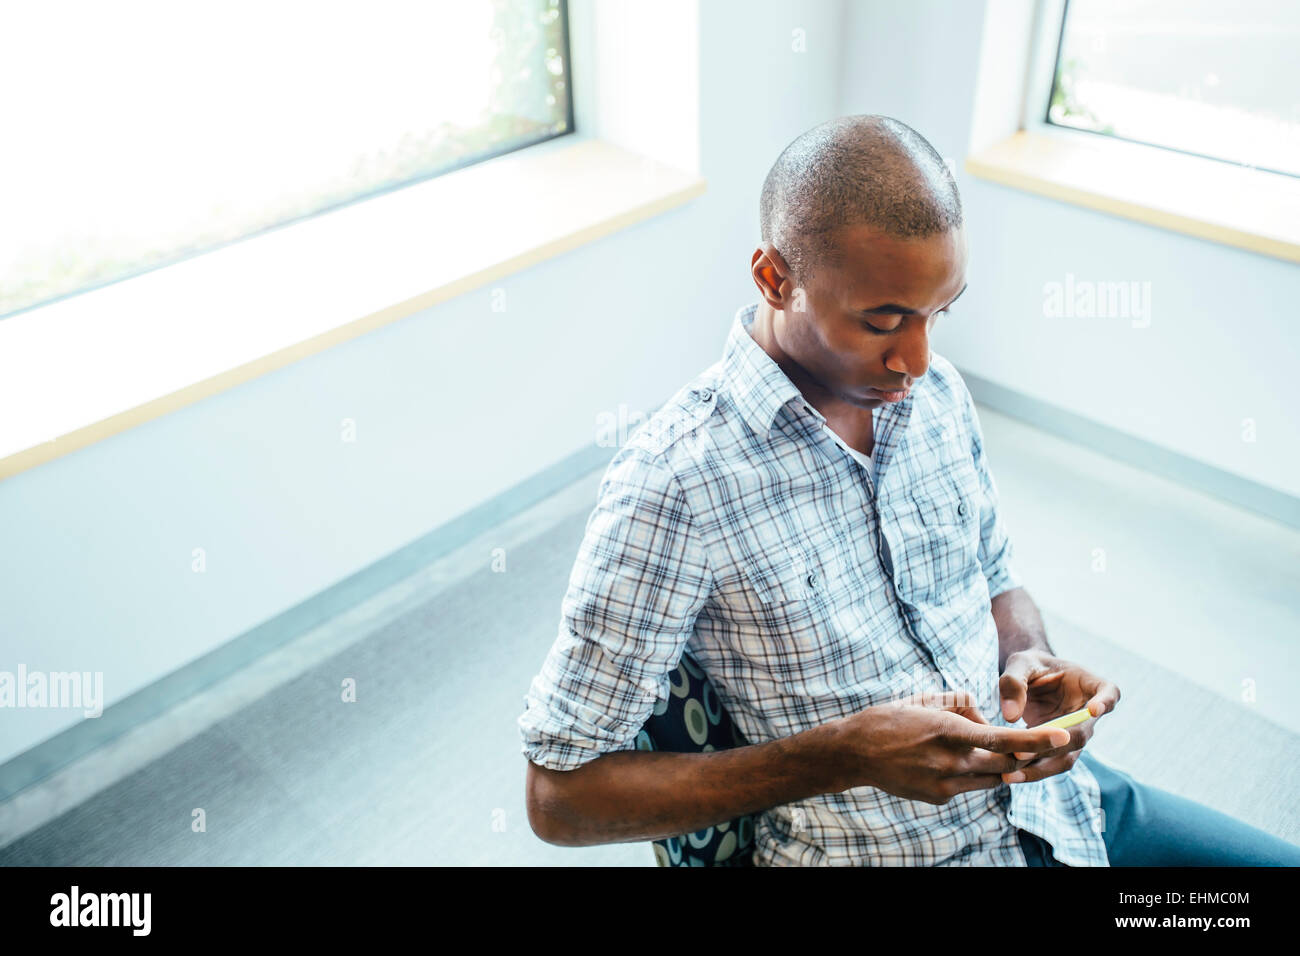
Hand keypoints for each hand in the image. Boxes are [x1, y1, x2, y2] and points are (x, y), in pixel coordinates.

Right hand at [833, 688, 1071, 804]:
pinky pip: (968, 786)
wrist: (854, 752)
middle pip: (1005, 765)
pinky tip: (945, 761)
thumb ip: (962, 706)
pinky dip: (970, 773)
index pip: (1002, 740)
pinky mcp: (939, 798)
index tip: (1063, 736)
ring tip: (984, 751)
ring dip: (998, 766)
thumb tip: (986, 718)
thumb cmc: (890, 719)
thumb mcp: (926, 700)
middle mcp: (950, 762)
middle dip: (1024, 757)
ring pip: (991, 779)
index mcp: (948, 731)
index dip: (1035, 740)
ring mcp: (945, 784)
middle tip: (1040, 746)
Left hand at [998, 649, 1119, 783]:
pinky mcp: (1058, 749)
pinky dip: (1032, 772)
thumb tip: (1010, 717)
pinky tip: (1010, 776)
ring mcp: (1075, 734)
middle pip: (1082, 734)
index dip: (1105, 702)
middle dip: (1056, 745)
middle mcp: (1088, 714)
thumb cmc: (1029, 666)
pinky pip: (1050, 764)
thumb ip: (1014, 682)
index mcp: (1089, 685)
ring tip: (1012, 774)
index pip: (1110, 693)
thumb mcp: (1019, 664)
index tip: (1094, 709)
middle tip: (1022, 752)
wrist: (1027, 680)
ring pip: (1067, 757)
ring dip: (1042, 767)